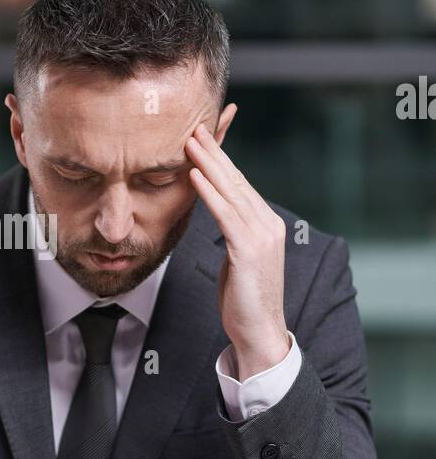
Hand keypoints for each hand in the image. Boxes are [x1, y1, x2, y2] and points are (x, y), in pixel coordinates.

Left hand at [185, 120, 289, 381]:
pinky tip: (194, 175)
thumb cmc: (243, 299)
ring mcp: (261, 235)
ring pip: (230, 191)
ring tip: (189, 142)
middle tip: (194, 127)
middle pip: (236, 181)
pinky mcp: (248, 249)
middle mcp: (268, 223)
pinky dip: (209, 193)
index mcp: (266, 223)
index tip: (202, 139)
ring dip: (208, 164)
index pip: (240, 184)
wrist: (259, 332)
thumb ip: (233, 233)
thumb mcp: (237, 258)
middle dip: (214, 152)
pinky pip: (225, 214)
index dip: (220, 160)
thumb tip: (218, 214)